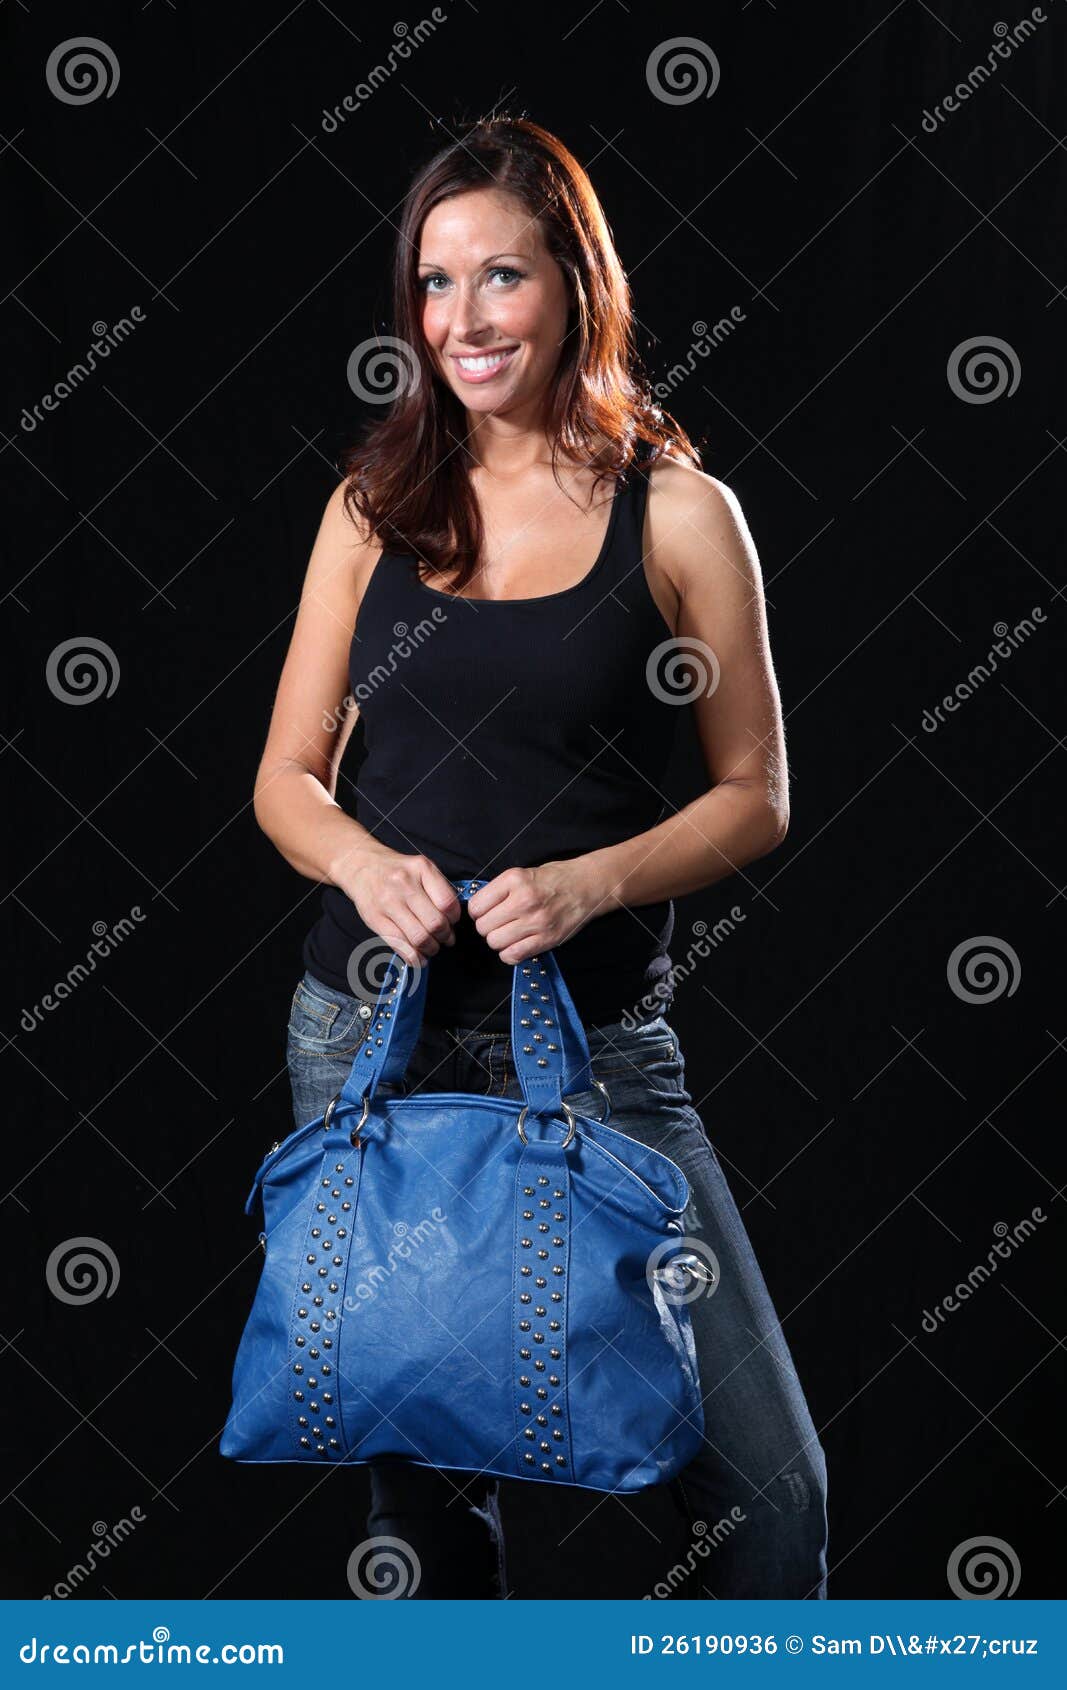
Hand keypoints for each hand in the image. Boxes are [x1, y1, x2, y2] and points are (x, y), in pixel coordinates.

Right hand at [342, 849, 460, 968]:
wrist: (362, 866)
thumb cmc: (397, 870)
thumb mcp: (422, 868)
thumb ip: (439, 889)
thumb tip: (452, 921)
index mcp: (421, 869)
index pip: (448, 903)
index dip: (454, 919)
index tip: (452, 922)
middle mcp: (404, 884)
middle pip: (435, 923)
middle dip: (445, 936)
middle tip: (445, 939)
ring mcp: (388, 902)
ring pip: (419, 937)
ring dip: (431, 948)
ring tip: (432, 947)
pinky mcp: (375, 918)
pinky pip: (399, 944)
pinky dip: (413, 957)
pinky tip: (418, 957)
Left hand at [467, 862, 601, 965]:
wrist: (587, 886)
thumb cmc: (554, 879)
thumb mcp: (522, 873)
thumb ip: (499, 890)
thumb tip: (477, 909)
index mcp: (514, 880)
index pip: (476, 906)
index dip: (477, 912)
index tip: (485, 912)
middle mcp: (524, 900)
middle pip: (483, 927)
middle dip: (487, 927)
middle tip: (498, 923)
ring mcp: (536, 921)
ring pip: (495, 942)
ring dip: (498, 941)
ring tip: (509, 933)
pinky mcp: (547, 939)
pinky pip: (513, 955)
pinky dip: (510, 954)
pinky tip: (516, 944)